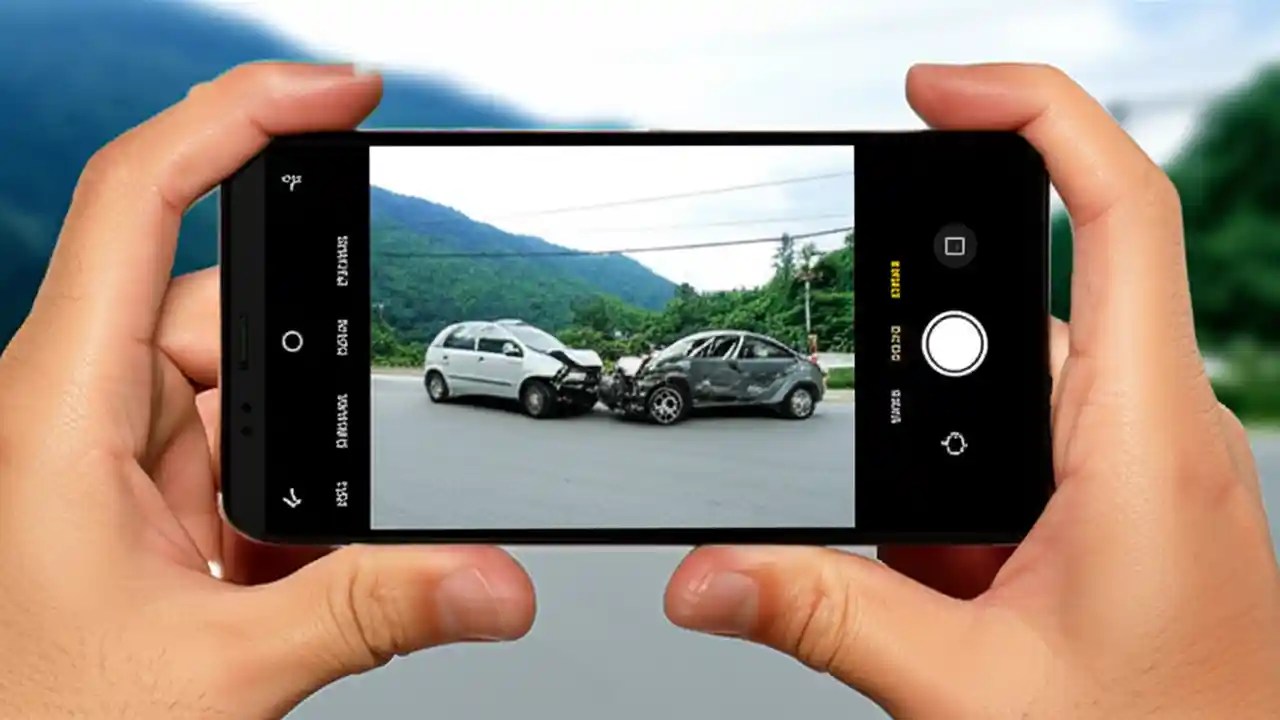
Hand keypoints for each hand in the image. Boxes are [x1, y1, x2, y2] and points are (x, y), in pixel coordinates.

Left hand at [0, 63, 534, 718]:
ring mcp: (110, 449)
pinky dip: (279, 508)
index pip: (138, 197)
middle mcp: (78, 405)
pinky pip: (237, 452)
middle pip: (225, 308)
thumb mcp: (219, 669)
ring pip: (243, 390)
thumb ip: (372, 611)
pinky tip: (264, 575)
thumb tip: (498, 579)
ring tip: (268, 566)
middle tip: (294, 495)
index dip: (240, 114)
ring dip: (288, 469)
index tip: (341, 90)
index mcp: (59, 407)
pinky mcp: (142, 492)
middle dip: (302, 386)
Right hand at [664, 63, 1279, 717]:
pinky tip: (950, 587)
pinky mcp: (1115, 499)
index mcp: (1144, 440)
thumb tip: (706, 574)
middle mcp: (1152, 430)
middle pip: (1027, 308)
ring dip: (941, 465)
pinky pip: (1021, 452)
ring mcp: (1137, 464)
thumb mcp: (969, 688)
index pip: (1119, 208)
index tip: (932, 92)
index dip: (1029, 113)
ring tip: (938, 579)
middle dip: (926, 376)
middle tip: (905, 501)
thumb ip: (824, 616)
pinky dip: (960, 504)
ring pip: (1011, 394)